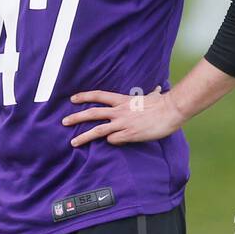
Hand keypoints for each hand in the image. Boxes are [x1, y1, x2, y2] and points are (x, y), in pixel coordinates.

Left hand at [61, 88, 184, 146]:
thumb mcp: (151, 97)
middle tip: (63, 121)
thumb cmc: (163, 104)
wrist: (171, 110)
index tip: (73, 99)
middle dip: (76, 117)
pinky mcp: (129, 135)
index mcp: (122, 100)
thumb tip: (156, 90)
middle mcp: (119, 111)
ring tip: (73, 142)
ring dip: (83, 136)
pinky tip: (117, 142)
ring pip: (98, 130)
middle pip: (92, 113)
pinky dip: (112, 142)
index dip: (84, 96)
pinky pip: (114, 140)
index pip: (98, 96)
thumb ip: (148, 96)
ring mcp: (123, 123)